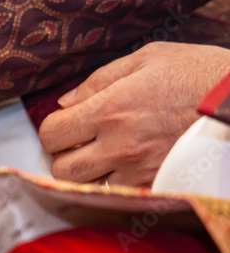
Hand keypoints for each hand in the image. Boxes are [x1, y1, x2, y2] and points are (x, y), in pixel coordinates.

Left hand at [38, 42, 229, 186]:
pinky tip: (131, 166)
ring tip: (108, 155)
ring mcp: (140, 169)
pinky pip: (120, 194)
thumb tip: (65, 102)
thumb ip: (99, 80)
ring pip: (88, 187)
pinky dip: (117, 184)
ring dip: (90, 174)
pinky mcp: (160, 185)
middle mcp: (120, 145)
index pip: (51, 134)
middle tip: (84, 143)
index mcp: (110, 109)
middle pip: (62, 170)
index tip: (68, 124)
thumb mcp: (149, 58)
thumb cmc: (200, 73)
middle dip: (66, 157)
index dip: (54, 130)